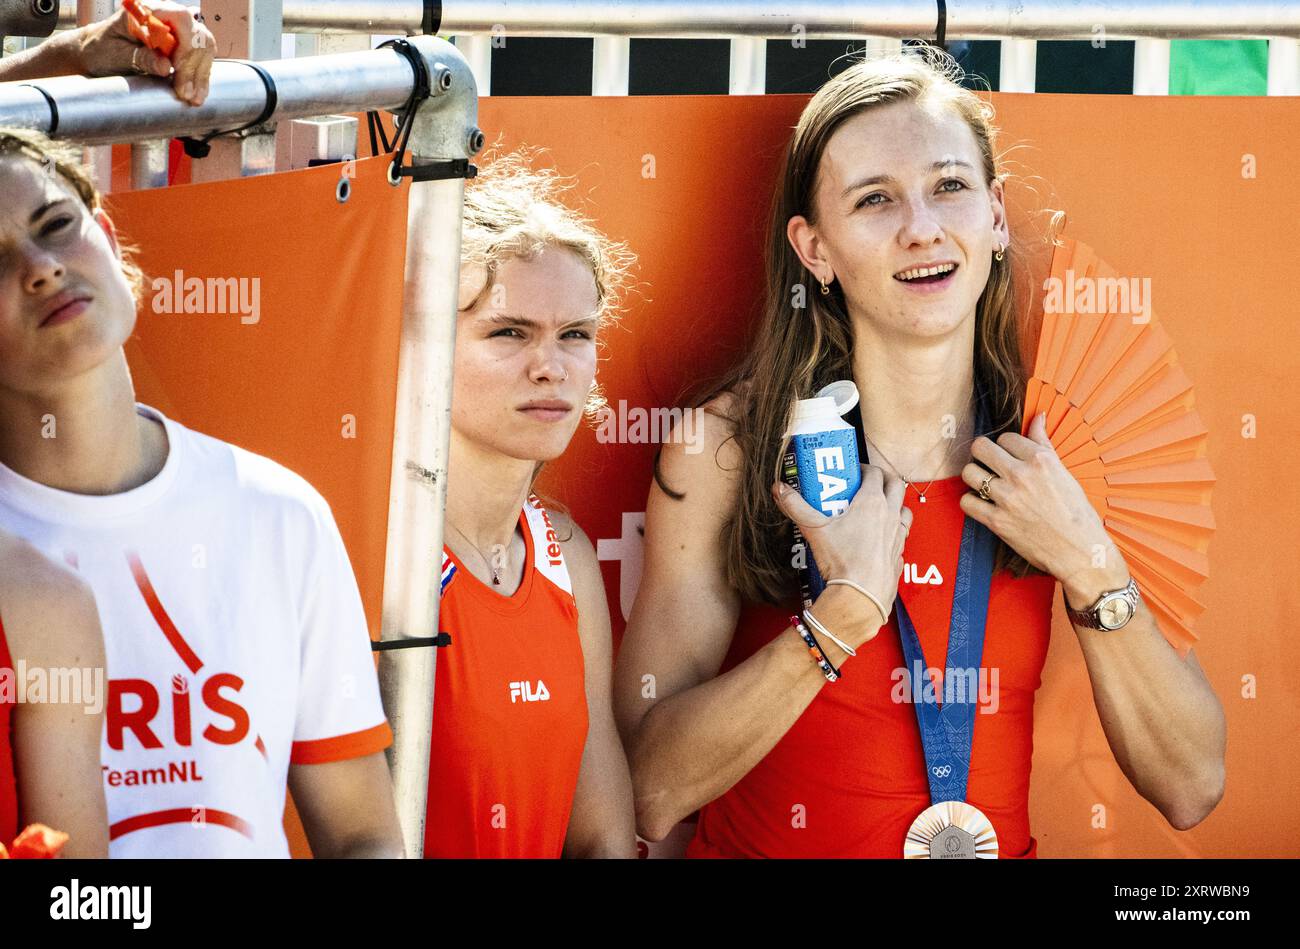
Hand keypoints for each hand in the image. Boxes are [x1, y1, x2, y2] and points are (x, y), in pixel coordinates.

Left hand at [71, 2, 214, 105]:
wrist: (97, 53)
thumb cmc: (101, 49)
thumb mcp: (115, 54)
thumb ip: (140, 57)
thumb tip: (165, 66)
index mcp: (147, 10)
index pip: (180, 19)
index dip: (185, 45)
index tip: (177, 69)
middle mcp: (166, 16)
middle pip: (197, 35)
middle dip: (194, 66)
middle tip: (185, 93)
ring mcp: (176, 30)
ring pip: (204, 47)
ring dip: (200, 74)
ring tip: (193, 97)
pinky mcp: (182, 45)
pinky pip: (201, 58)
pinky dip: (200, 76)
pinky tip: (197, 92)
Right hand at [771, 463, 910, 643]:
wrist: (860, 597)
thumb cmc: (841, 560)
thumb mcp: (813, 530)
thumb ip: (795, 506)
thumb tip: (779, 489)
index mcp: (872, 503)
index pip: (874, 473)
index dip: (863, 468)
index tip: (852, 472)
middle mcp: (890, 515)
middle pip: (896, 485)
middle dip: (883, 479)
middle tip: (867, 483)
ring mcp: (898, 535)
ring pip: (905, 509)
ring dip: (895, 503)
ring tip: (878, 509)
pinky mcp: (900, 555)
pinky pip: (903, 535)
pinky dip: (895, 531)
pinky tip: (880, 538)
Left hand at [959, 412, 1126, 595]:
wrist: (1080, 551)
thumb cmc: (1076, 512)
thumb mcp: (1064, 472)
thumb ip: (1044, 443)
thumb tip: (1038, 416)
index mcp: (1040, 460)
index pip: (1005, 437)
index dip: (1005, 446)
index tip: (1010, 456)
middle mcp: (1021, 476)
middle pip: (980, 448)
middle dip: (982, 453)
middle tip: (989, 464)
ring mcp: (1007, 499)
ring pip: (969, 473)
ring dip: (974, 476)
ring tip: (984, 483)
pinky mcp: (997, 522)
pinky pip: (966, 502)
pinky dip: (971, 502)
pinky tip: (982, 503)